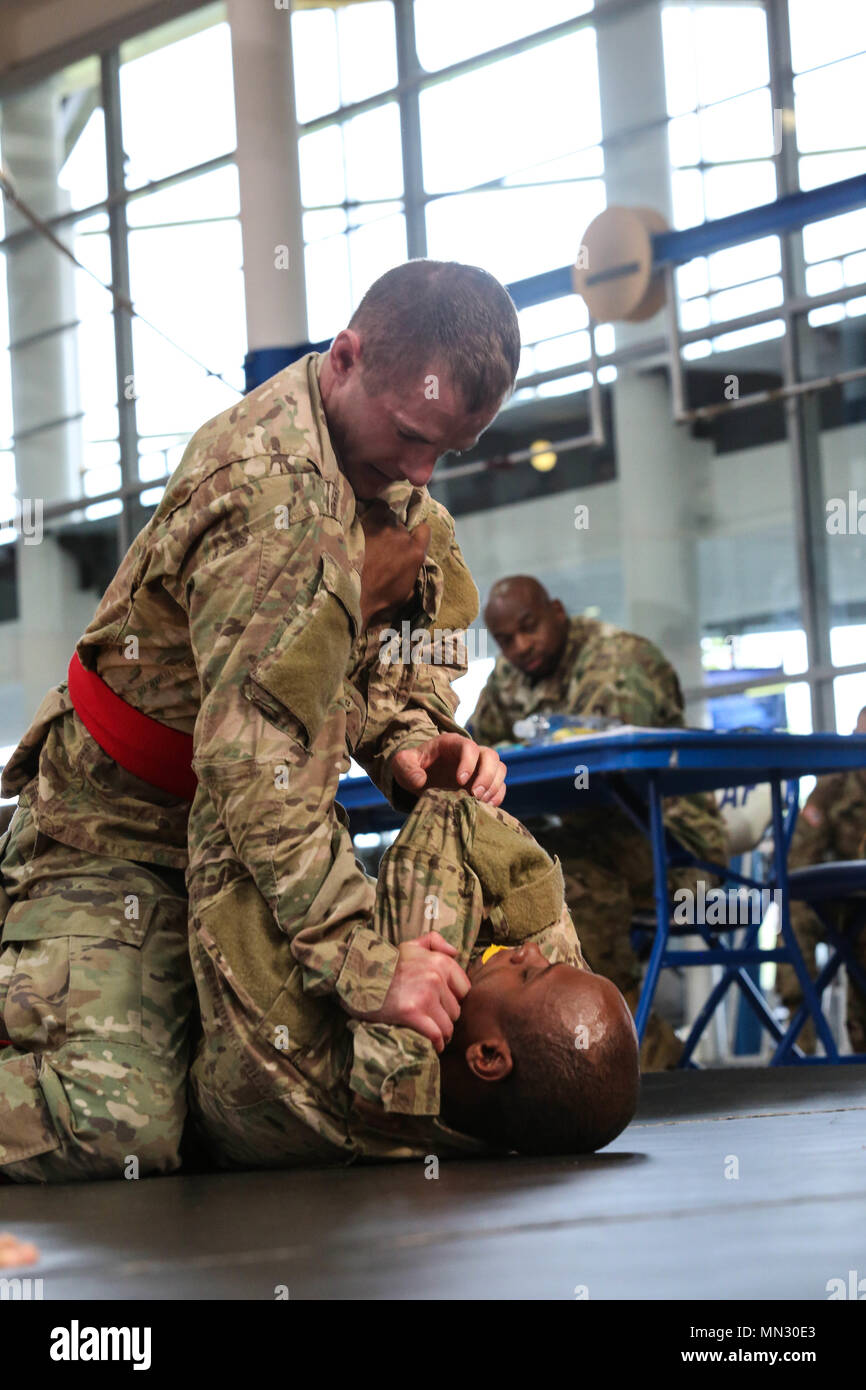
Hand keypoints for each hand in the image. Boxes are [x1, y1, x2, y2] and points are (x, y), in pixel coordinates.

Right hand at [344, 932, 469, 1051]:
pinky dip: (436, 1044)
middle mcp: (435, 977)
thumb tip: (455, 952)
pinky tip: (432, 1046)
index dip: (452, 999)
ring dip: (441, 1034)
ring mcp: (425, 996)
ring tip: (431, 1034)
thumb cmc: (384, 964)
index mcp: (439, 962)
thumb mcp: (410, 946)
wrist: (356, 977)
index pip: (464, 990)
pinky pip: (436, 1035)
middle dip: (444, 1017)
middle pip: (456, 1010)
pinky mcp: (413, 1014)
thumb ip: (434, 942)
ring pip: (448, 1026)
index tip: (440, 1005)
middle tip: (430, 1020)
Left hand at [360, 501, 430, 629]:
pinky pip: (369, 513)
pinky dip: (366, 518)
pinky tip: (360, 527)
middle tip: (383, 543)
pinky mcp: (364, 524)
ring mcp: (382, 528)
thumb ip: (413, 568)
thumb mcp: (407, 588)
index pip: (424, 529)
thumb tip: (411, 562)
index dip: (417, 534)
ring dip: (380, 523)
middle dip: (394, 532)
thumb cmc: (383, 597)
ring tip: (370, 533)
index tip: (409, 539)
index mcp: (415, 552)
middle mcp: (402, 536)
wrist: (357, 595)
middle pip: (401, 524)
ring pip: (385, 515)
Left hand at [391, 733, 506, 806]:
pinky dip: (497, 796)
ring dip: (494, 786)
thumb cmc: (412, 767)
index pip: (469, 747)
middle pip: (491, 756)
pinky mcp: (484, 783)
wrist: (420, 778)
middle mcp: (470, 753)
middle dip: (486, 775)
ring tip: (480, 802)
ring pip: (500, 769)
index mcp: (452, 744)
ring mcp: (480, 768)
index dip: (468, 763)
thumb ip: (406, 768)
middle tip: (475, 795)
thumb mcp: (402, 764)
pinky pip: (500, 786)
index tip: (459, 781)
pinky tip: (485, 807)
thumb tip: (421, 780)